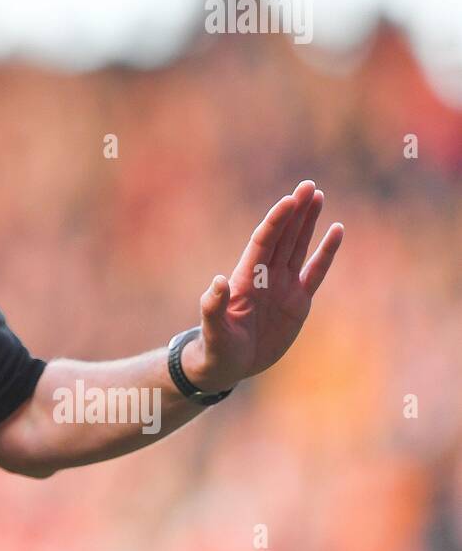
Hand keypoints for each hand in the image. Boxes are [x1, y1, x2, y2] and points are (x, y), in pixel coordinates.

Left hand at [182, 180, 343, 391]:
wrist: (229, 365)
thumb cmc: (216, 348)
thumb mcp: (213, 330)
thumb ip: (213, 307)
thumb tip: (218, 282)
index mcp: (246, 278)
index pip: (263, 241)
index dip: (276, 221)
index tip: (289, 200)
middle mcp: (265, 276)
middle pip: (283, 236)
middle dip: (295, 212)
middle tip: (308, 185)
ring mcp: (283, 286)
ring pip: (298, 247)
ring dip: (308, 223)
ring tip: (317, 196)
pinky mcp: (298, 301)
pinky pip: (316, 272)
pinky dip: (326, 252)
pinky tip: (336, 231)